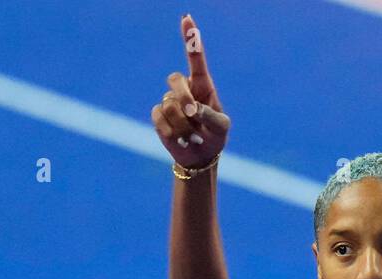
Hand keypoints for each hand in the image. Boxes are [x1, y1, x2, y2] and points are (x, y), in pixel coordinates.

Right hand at [151, 14, 230, 167]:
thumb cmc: (214, 137)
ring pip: (169, 104)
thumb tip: (192, 109)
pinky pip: (159, 118)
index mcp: (203, 86)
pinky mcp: (159, 116)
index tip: (187, 19)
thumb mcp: (221, 128)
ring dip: (183, 125)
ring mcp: (169, 101)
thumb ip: (211, 116)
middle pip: (175, 80)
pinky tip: (180, 138)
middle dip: (184, 98)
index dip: (191, 39)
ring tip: (192, 135)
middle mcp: (184, 89)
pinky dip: (172, 132)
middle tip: (193, 115)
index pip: (196, 59)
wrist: (199, 157)